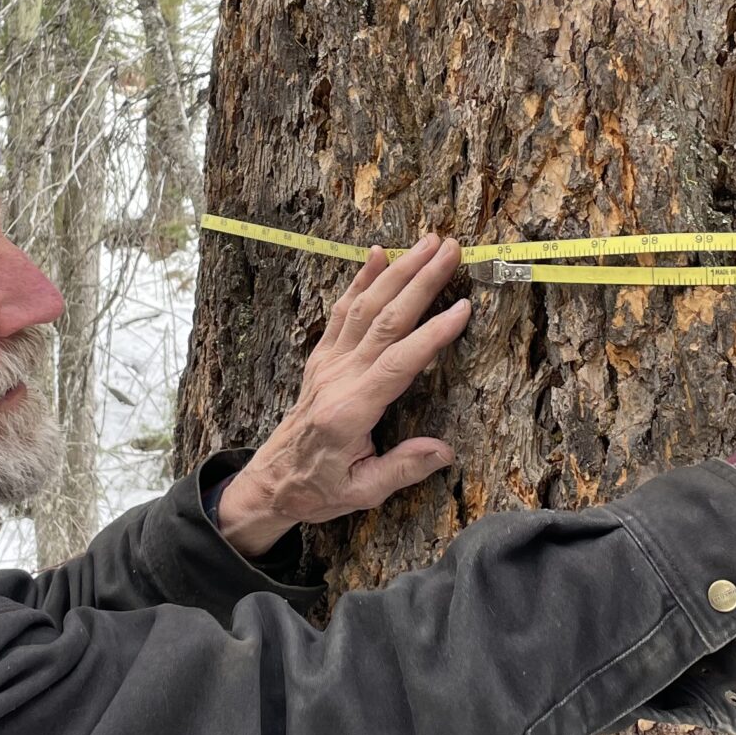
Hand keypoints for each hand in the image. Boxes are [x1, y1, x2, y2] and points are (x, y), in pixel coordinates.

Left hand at [216, 233, 471, 554]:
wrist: (272, 480)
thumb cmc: (319, 489)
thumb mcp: (362, 492)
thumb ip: (402, 469)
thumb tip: (445, 451)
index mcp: (350, 411)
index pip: (398, 363)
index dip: (432, 334)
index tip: (463, 308)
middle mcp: (338, 377)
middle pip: (385, 320)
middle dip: (420, 281)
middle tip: (451, 250)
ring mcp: (328, 362)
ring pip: (365, 306)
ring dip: (397, 270)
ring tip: (428, 242)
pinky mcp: (322, 357)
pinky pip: (341, 310)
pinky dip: (359, 279)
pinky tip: (376, 253)